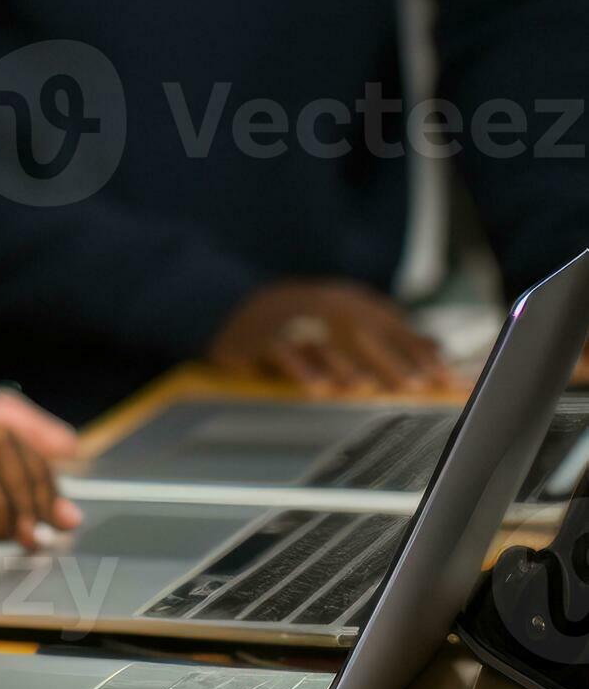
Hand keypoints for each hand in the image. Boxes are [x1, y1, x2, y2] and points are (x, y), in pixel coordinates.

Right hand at [208, 281, 450, 394]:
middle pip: (363, 334)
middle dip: (389, 360)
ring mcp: (292, 318)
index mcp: (352, 302)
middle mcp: (324, 306)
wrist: (241, 311)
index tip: (447, 380)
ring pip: (322, 341)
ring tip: (363, 386)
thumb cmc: (307, 327)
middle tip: (413, 384)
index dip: (421, 354)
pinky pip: (282, 349)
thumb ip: (393, 338)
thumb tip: (438, 348)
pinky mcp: (262, 335)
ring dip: (343, 364)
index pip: (395, 328)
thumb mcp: (350, 326)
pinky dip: (299, 366)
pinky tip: (315, 387)